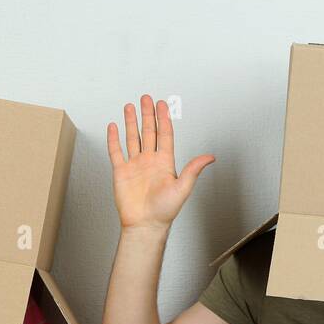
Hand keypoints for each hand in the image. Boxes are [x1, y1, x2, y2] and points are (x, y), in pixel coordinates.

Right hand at [107, 94, 213, 230]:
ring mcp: (135, 165)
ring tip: (130, 107)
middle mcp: (150, 161)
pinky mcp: (121, 172)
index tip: (162, 105)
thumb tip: (210, 157)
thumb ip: (193, 169)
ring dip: (131, 122)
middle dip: (147, 114)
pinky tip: (114, 127)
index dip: (163, 119)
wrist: (145, 225)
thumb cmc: (164, 211)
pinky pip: (116, 152)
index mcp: (164, 162)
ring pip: (133, 138)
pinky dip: (114, 139)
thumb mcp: (183, 188)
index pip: (164, 135)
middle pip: (149, 132)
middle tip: (147, 99)